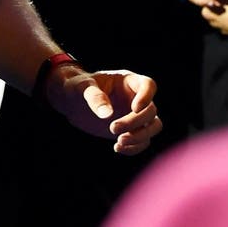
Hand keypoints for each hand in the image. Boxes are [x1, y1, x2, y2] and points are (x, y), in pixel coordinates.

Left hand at [45, 66, 161, 153]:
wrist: (73, 101)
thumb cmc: (78, 87)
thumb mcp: (82, 87)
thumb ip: (94, 97)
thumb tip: (107, 114)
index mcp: (127, 81)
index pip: (148, 85)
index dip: (146, 96)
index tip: (134, 108)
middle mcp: (136, 97)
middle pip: (151, 110)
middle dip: (135, 122)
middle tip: (112, 128)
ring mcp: (136, 114)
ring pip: (154, 126)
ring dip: (140, 136)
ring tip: (119, 141)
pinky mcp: (132, 130)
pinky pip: (144, 141)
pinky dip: (135, 147)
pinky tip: (117, 147)